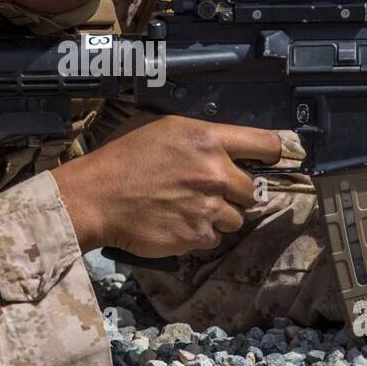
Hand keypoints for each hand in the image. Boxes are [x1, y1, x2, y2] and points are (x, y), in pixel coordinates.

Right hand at [51, 115, 280, 256]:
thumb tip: (224, 141)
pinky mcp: (196, 235)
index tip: (269, 160)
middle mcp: (214, 173)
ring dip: (218, 216)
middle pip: (252, 190)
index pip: (267, 145)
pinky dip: (200, 234)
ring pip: (236, 218)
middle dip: (234, 192)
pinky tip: (177, 222)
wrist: (94, 197)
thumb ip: (198, 134)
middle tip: (207, 190)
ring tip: (188, 208)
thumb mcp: (160, 126)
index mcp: (207, 140)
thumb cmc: (121, 158)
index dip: (272, 154)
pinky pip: (214, 238)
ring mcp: (207, 208)